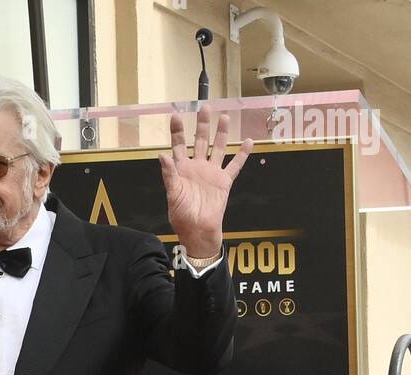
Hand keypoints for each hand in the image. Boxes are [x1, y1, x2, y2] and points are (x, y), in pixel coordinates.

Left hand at [158, 107, 251, 260]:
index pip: (179, 145)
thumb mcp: (172, 194)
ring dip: (221, 133)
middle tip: (205, 107)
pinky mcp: (224, 181)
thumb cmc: (182, 215)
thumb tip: (162, 155)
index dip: (177, 131)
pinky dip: (243, 154)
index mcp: (182, 169)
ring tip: (225, 117)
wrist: (198, 231)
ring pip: (218, 148)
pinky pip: (235, 165)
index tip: (176, 115)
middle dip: (203, 124)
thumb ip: (169, 174)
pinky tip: (248, 142)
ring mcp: (211, 173)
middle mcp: (197, 167)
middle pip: (200, 140)